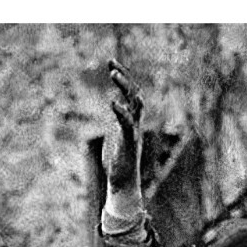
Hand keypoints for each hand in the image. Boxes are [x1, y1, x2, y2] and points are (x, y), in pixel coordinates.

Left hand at [103, 57, 143, 194]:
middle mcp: (135, 123)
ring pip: (135, 103)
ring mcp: (134, 132)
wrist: (123, 184)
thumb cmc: (119, 162)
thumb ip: (118, 121)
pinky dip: (121, 112)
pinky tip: (112, 103)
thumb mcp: (117, 135)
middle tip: (111, 63)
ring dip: (125, 87)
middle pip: (134, 92)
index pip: (130, 92)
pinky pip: (127, 124)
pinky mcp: (130, 143)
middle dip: (125, 76)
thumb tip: (116, 108)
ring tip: (113, 74)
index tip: (112, 63)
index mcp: (131, 119)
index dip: (124, 76)